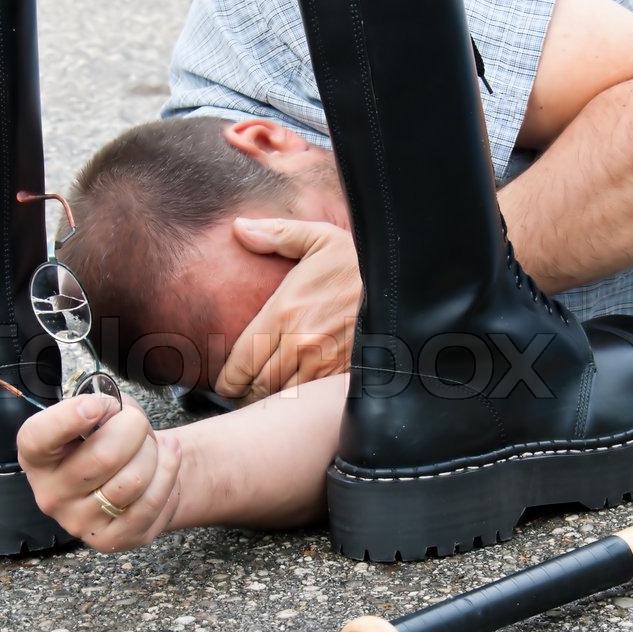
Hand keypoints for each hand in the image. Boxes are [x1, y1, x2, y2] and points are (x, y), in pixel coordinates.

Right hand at [17, 394, 181, 552]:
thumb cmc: (109, 437)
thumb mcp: (98, 413)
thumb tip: (115, 411)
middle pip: (103, 456)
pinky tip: (167, 459)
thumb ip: (102, 405)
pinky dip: (168, 473)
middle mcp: (50, 493)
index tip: (97, 406)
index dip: (69, 418)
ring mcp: (77, 522)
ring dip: (153, 452)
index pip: (38, 438)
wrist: (131, 473)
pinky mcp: (109, 540)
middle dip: (134, 427)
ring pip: (133, 480)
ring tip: (152, 445)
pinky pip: (151, 503)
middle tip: (138, 422)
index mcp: (37, 455)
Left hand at [215, 217, 360, 402]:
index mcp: (283, 311)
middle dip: (247, 393)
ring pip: (283, 398)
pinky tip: (297, 402)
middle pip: (258, 385)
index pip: (240, 362)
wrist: (405, 283)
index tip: (227, 383)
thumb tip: (239, 228)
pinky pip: (311, 400)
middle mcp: (299, 342)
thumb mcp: (318, 238)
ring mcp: (323, 363)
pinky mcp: (344, 376)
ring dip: (272, 401)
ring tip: (266, 400)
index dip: (229, 380)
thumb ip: (276, 234)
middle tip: (243, 394)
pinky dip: (299, 403)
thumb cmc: (359, 262)